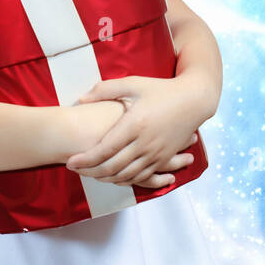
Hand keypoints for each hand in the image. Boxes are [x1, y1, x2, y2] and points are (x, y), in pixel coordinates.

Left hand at [65, 74, 206, 187]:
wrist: (195, 99)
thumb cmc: (162, 89)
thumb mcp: (134, 84)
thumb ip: (106, 89)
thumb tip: (81, 98)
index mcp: (135, 124)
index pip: (104, 150)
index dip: (85, 159)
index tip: (70, 161)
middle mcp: (145, 143)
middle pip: (113, 167)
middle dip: (91, 172)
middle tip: (76, 170)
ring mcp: (156, 153)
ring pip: (127, 176)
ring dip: (107, 179)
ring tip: (92, 174)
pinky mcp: (164, 158)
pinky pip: (142, 177)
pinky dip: (126, 180)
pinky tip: (115, 177)